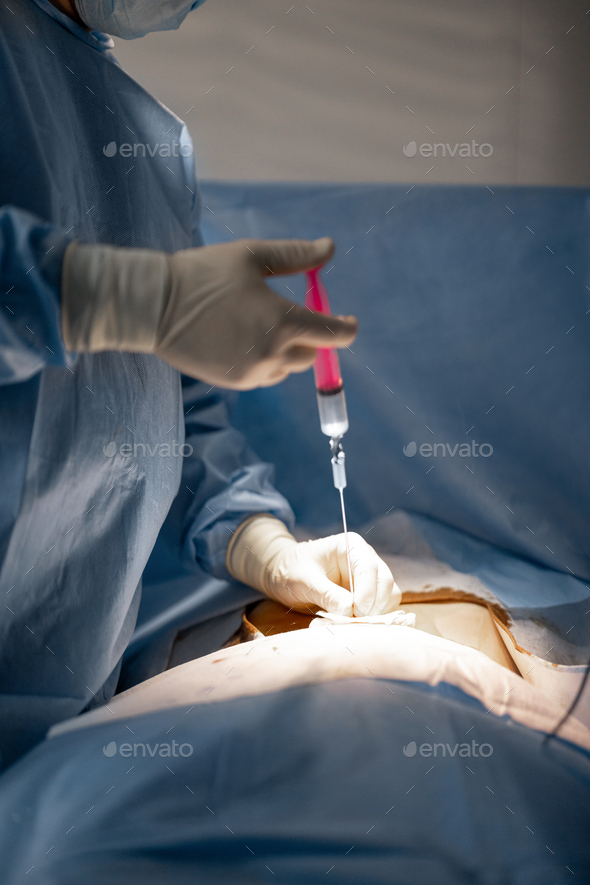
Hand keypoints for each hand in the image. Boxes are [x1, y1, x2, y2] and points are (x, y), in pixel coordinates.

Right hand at [61, 237, 357, 388]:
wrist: (154, 307)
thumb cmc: (203, 274)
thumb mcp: (252, 256)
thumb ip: (296, 255)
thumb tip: (329, 248)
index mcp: (284, 322)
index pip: (335, 335)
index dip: (347, 327)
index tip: (348, 319)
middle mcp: (273, 354)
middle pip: (312, 354)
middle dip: (311, 336)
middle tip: (295, 314)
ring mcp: (253, 373)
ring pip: (288, 367)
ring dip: (287, 350)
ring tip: (263, 325)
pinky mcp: (235, 383)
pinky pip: (265, 376)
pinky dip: (266, 361)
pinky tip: (246, 339)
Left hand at [226, 516, 400, 616]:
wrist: (283, 576)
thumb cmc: (291, 570)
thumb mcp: (304, 580)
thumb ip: (326, 593)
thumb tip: (349, 610)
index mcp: (351, 545)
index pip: (369, 567)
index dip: (368, 591)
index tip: (358, 611)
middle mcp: (365, 559)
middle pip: (385, 582)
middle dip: (374, 604)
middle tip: (354, 622)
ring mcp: (368, 578)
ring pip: (388, 597)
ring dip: (375, 614)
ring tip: (348, 624)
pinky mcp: (366, 596)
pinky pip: (379, 609)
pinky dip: (370, 619)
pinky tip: (349, 625)